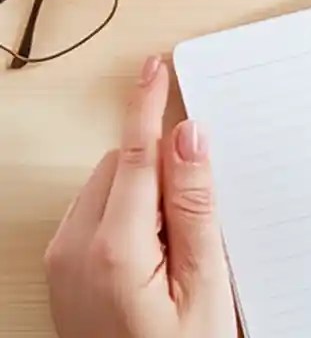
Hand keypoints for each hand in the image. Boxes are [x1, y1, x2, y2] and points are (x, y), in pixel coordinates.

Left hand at [44, 57, 235, 337]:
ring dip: (144, 195)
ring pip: (107, 189)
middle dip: (162, 172)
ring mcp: (64, 261)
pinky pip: (95, 216)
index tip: (153, 67)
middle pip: (120, 169)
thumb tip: (189, 140)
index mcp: (114, 246)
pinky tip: (156, 256)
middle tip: (200, 221)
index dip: (146, 106)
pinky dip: (126, 215)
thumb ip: (195, 206)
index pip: (133, 154)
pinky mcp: (63, 271)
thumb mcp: (205, 283)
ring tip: (179, 253)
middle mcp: (75, 248)